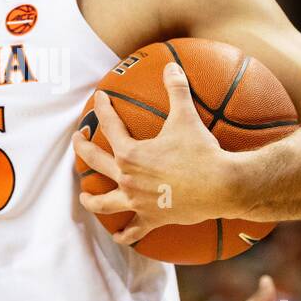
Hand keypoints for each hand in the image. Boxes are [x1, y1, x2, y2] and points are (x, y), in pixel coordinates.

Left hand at [72, 62, 247, 243]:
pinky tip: (119, 235)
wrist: (222, 185)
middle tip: (78, 140)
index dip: (104, 109)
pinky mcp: (152, 219)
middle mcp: (127, 178)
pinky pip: (134, 230)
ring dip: (92, 198)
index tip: (100, 99)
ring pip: (105, 202)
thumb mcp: (186, 117)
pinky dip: (125, 234)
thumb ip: (176, 89)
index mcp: (130, 154)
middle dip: (83, 149)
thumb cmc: (201, 152)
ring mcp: (137, 201)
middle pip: (95, 162)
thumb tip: (172, 65)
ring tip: (84, 195)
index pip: (110, 126)